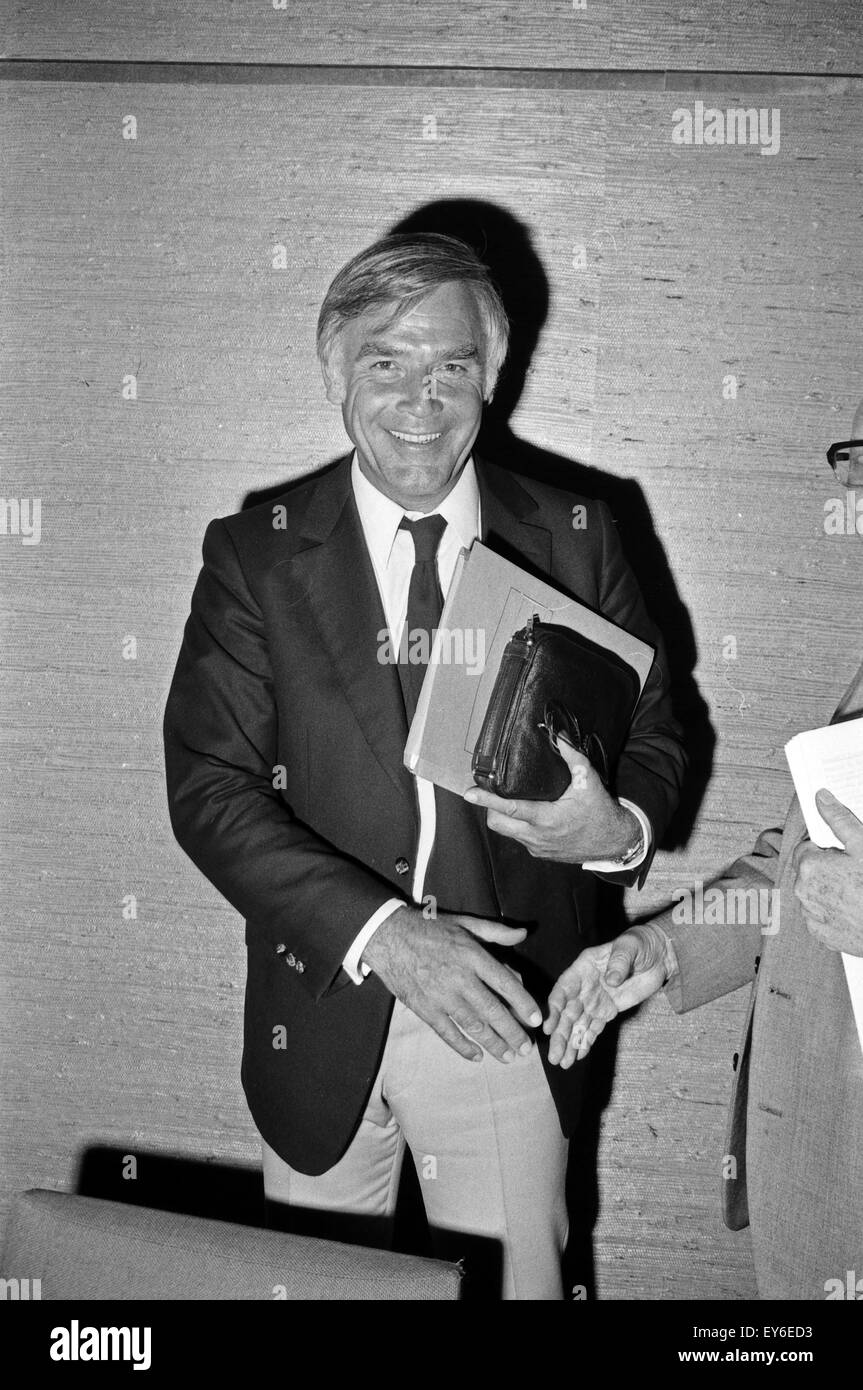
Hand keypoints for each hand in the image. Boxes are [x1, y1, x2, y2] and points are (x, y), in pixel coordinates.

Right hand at [362, 905, 542, 1062]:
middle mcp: (459, 978)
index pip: (505, 983)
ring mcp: (440, 995)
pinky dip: (462, 1047)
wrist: (387, 935)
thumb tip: (523, 934)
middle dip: (512, 1033)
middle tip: (526, 1049)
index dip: (523, 1003)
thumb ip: (495, 931)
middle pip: (492, 1011)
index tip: (537, 1020)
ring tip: (508, 1057)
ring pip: (472, 1026)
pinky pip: (446, 1032)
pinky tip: (476, 1056)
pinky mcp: (424, 1008)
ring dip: (493, 1044)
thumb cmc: (429, 928)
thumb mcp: (464, 922)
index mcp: (472, 955)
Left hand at [463, 735, 640, 862]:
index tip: (469, 792)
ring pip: (506, 833)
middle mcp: (537, 836)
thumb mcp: (588, 781)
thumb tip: (559, 735)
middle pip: (497, 824)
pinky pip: (520, 839)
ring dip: (505, 818)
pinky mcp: (541, 853)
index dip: (487, 799)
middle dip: (491, 808)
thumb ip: (573, 756)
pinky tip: (528, 816)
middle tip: (494, 794)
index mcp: (546, 819)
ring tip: (510, 803)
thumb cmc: (600, 811)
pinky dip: (519, 827)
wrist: (614, 842)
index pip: (509, 809)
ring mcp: (537, 847)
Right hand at [543, 926, 672, 1066]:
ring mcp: (594, 1000)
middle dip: (560, 1034)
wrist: (658, 955)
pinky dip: (586, 1042)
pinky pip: (594, 1029)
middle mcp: (584, 986)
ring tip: (562, 1063)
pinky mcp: (607, 1011)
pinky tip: (578, 1056)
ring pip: (578, 1024)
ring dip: (569, 1043)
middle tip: (553, 1056)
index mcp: (583, 968)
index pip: (563, 990)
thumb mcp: (630, 947)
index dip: (554, 1008)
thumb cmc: (640, 944)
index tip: (548, 1026)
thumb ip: (619, 962)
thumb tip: (611, 981)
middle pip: (567, 1013)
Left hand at [792, 789, 862, 955]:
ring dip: (829, 890)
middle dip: (827, 869)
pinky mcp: (820, 934)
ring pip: (814, 894)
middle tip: (853, 873)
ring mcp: (811, 915)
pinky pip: (820, 916)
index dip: (826, 849)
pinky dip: (832, 912)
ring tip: (856, 891)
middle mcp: (803, 892)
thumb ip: (839, 819)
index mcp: (809, 867)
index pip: (806, 848)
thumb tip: (821, 798)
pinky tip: (853, 909)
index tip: (843, 853)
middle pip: (809, 871)